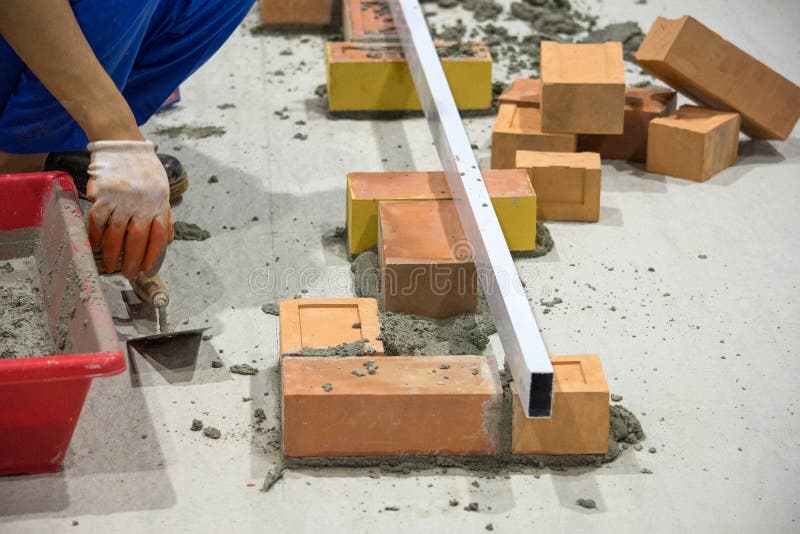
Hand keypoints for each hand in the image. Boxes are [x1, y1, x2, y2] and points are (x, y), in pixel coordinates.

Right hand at [86, 140, 172, 278]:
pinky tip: (96, 246)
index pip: (159, 236)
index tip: (148, 270)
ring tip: (110, 266)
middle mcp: (141, 204)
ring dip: (113, 253)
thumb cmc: (145, 170)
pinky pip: (98, 221)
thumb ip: (166, 216)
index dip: (154, 255)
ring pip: (116, 233)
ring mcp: (121, 199)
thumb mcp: (163, 191)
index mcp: (158, 204)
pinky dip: (97, 236)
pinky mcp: (103, 194)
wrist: (123, 145)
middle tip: (127, 274)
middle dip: (132, 260)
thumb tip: (169, 241)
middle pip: (137, 239)